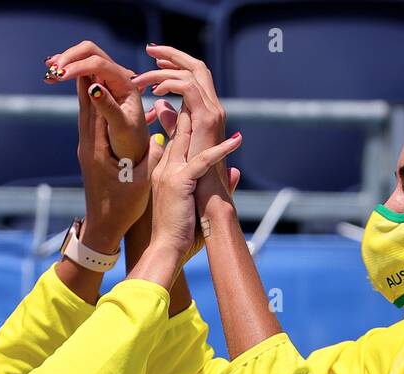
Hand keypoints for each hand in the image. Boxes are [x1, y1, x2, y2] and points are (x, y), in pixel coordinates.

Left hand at [48, 43, 151, 248]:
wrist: (102, 228)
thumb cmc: (122, 209)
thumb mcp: (142, 182)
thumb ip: (152, 156)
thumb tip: (162, 133)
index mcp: (101, 147)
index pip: (96, 106)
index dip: (99, 85)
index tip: (99, 74)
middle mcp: (88, 139)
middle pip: (83, 93)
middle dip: (87, 67)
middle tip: (95, 49)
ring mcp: (85, 141)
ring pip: (83, 99)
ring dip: (89, 75)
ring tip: (98, 54)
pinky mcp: (88, 145)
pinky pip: (88, 110)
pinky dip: (95, 91)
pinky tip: (101, 80)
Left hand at [132, 44, 233, 210]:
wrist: (197, 213)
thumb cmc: (189, 190)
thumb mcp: (177, 152)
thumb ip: (174, 127)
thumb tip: (161, 107)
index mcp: (204, 118)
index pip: (191, 81)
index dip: (174, 67)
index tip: (153, 61)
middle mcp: (211, 113)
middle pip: (196, 69)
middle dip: (174, 56)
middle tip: (152, 49)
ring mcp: (212, 116)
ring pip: (192, 74)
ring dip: (167, 68)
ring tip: (146, 71)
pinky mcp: (207, 122)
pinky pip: (188, 89)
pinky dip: (171, 84)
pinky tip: (154, 92)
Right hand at [149, 111, 242, 259]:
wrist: (165, 250)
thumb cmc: (180, 235)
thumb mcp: (195, 205)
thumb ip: (214, 184)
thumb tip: (235, 172)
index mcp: (165, 171)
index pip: (178, 138)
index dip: (191, 120)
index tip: (206, 109)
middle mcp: (165, 167)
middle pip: (180, 128)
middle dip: (192, 108)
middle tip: (208, 92)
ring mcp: (171, 172)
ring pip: (187, 135)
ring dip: (202, 118)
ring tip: (219, 104)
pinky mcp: (180, 181)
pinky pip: (203, 160)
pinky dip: (222, 149)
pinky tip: (238, 140)